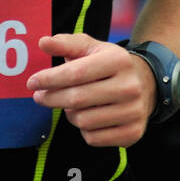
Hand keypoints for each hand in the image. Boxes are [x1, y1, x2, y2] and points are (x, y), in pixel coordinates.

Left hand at [27, 33, 156, 146]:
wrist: (146, 84)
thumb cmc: (109, 65)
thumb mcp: (92, 48)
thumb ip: (66, 44)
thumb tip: (43, 42)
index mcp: (118, 61)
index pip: (76, 73)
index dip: (49, 79)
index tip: (32, 82)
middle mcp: (130, 86)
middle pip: (76, 99)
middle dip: (52, 98)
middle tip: (40, 96)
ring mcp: (133, 112)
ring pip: (83, 121)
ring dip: (70, 114)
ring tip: (73, 104)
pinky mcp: (132, 133)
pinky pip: (93, 138)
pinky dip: (84, 129)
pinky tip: (89, 116)